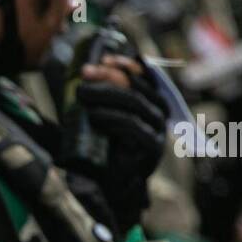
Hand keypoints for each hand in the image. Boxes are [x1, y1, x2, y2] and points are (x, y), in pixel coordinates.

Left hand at [74, 54, 168, 225]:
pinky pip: (132, 126)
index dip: (126, 65)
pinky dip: (111, 118)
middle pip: (137, 87)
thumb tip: (86, 70)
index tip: (104, 59)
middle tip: (84, 74)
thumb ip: (103, 94)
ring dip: (106, 95)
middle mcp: (159, 113)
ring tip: (82, 94)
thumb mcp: (103, 113)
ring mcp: (157, 130)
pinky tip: (94, 116)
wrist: (111, 182)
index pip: (145, 75)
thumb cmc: (105, 146)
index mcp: (151, 101)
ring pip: (135, 104)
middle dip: (109, 77)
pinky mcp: (150, 147)